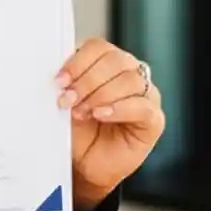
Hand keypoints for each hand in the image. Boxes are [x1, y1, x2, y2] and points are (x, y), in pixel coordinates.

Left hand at [55, 37, 164, 209]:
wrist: (86, 163)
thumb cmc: (79, 130)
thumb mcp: (66, 102)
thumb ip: (66, 84)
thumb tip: (57, 75)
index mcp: (107, 63)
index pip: (98, 47)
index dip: (78, 62)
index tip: (59, 81)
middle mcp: (130, 74)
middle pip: (115, 60)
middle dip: (86, 80)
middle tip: (68, 99)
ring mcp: (145, 95)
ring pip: (130, 81)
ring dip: (100, 96)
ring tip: (81, 113)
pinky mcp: (153, 119)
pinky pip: (142, 107)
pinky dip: (118, 109)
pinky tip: (101, 115)